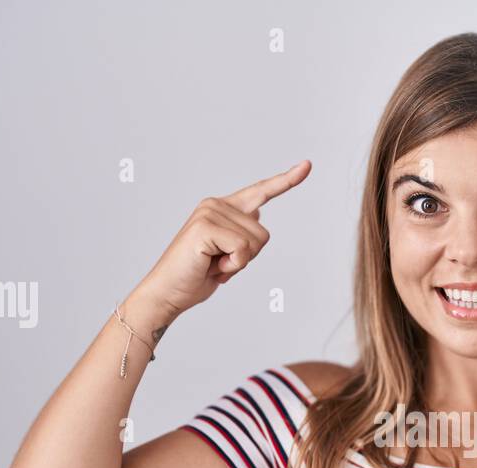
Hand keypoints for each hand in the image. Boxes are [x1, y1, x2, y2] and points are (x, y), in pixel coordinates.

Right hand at [126, 160, 311, 326]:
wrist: (168, 292)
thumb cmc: (195, 275)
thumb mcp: (228, 253)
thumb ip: (242, 233)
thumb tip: (257, 215)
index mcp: (221, 208)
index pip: (260, 192)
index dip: (285, 181)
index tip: (307, 166)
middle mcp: (215, 204)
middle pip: (263, 234)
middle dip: (247, 258)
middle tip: (218, 264)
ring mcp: (210, 213)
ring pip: (255, 243)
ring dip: (238, 263)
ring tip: (212, 264)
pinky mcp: (206, 227)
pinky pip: (242, 250)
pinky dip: (232, 266)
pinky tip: (211, 266)